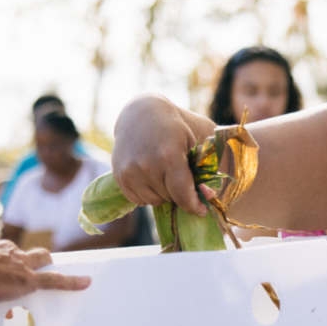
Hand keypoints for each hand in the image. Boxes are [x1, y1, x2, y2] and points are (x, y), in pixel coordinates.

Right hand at [0, 239, 90, 302]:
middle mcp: (3, 251)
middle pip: (20, 251)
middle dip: (24, 257)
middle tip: (28, 264)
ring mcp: (19, 265)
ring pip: (40, 260)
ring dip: (47, 265)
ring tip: (55, 267)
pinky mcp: (29, 281)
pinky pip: (56, 281)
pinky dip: (72, 282)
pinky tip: (86, 283)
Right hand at [112, 93, 216, 215]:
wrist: (139, 115)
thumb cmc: (172, 128)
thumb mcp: (192, 144)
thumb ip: (201, 172)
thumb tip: (207, 198)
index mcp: (168, 157)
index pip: (183, 195)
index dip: (194, 206)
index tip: (202, 210)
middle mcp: (147, 167)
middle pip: (170, 199)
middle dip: (179, 193)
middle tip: (180, 177)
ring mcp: (130, 173)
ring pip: (154, 202)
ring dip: (163, 194)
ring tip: (164, 174)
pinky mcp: (119, 177)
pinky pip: (138, 200)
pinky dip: (148, 194)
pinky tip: (150, 176)